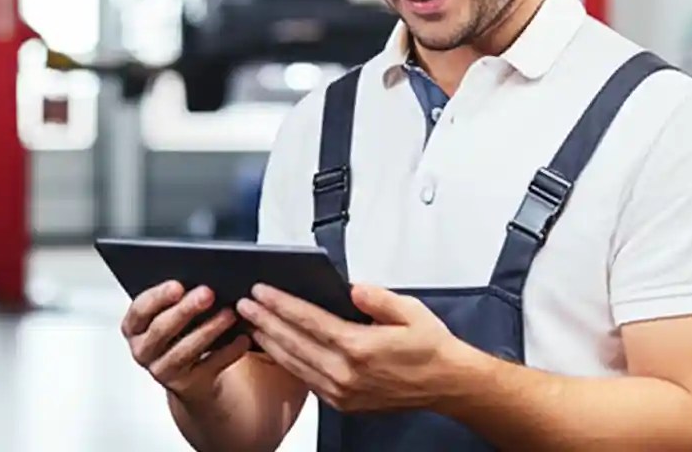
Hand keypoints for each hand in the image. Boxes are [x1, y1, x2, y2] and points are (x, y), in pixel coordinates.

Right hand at [121, 281, 251, 399]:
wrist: (191, 375)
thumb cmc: (180, 333)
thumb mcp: (171, 315)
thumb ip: (178, 300)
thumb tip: (201, 281)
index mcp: (135, 329)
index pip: (140, 310)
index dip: (158, 297)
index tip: (178, 285)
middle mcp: (145, 351)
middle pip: (162, 329)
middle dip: (185, 310)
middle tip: (208, 293)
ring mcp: (164, 370)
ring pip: (185, 349)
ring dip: (209, 330)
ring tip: (229, 314)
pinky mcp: (188, 385)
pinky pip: (210, 366)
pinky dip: (228, 351)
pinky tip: (242, 338)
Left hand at [236, 283, 463, 413]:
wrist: (446, 384)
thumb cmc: (430, 349)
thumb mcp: (409, 311)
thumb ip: (376, 297)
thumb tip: (351, 289)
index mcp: (360, 348)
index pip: (308, 321)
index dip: (280, 304)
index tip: (262, 291)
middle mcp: (346, 373)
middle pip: (293, 342)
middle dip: (266, 320)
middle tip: (245, 303)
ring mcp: (342, 392)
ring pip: (294, 364)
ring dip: (270, 342)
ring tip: (253, 323)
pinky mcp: (342, 403)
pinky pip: (306, 380)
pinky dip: (288, 363)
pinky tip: (278, 349)